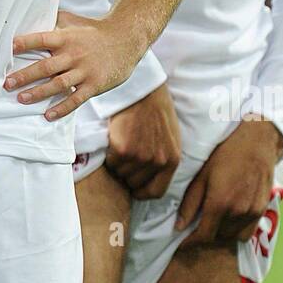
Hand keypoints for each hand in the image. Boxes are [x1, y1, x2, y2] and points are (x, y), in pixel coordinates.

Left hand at [4, 10, 143, 120]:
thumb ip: (54, 21)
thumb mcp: (73, 22)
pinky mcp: (94, 85)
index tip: (8, 48)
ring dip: (38, 93)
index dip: (25, 43)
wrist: (126, 40)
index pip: (41, 39)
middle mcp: (73, 54)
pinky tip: (48, 115)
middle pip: (45, 66)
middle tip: (7, 83)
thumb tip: (32, 14)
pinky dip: (62, 108)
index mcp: (66, 38)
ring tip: (21, 99)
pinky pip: (76, 99)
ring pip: (58, 84)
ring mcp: (84, 71)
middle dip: (25, 76)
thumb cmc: (94, 31)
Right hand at [105, 82, 181, 198]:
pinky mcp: (122, 148)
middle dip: (128, 174)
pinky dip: (109, 155)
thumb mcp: (171, 138)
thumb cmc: (157, 111)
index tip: (133, 186)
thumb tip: (153, 179)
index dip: (141, 192)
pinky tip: (115, 140)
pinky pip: (111, 162)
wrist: (143, 90)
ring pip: (121, 174)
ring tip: (121, 146)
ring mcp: (140, 156)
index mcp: (172, 161)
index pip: (155, 192)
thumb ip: (165, 160)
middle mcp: (158, 161)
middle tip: (125, 158)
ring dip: (118, 164)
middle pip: (134, 183)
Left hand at [176, 114, 282, 246]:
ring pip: (232, 236)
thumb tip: (178, 226)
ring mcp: (252, 213)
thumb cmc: (226, 154)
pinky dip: (236, 231)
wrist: (257, 143)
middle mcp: (236, 212)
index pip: (203, 236)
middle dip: (204, 235)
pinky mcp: (262, 210)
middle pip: (216, 237)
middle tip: (196, 225)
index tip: (181, 244)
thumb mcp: (202, 175)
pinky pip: (247, 233)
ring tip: (213, 220)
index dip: (190, 243)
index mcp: (219, 203)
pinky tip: (229, 219)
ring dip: (220, 233)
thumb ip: (190, 203)